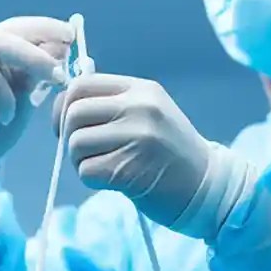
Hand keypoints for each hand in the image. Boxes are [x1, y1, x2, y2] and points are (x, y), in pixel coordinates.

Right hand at [0, 16, 72, 185]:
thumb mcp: (24, 95)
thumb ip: (37, 71)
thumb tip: (62, 48)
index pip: (14, 27)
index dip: (43, 28)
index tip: (70, 36)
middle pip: (0, 42)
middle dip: (34, 59)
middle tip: (58, 76)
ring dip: (6, 103)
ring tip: (5, 119)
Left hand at [53, 74, 212, 226]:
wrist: (207, 186)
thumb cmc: (170, 151)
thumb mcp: (148, 113)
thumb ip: (112, 104)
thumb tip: (64, 105)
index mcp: (141, 89)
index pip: (81, 85)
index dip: (64, 106)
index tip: (68, 125)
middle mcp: (139, 108)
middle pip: (74, 113)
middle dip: (67, 135)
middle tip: (84, 151)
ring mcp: (136, 137)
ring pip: (76, 143)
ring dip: (79, 160)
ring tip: (102, 166)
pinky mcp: (129, 169)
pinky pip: (86, 171)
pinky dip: (90, 178)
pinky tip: (111, 180)